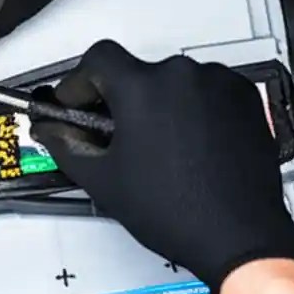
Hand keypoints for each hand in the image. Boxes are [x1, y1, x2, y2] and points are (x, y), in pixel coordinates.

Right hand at [30, 40, 293, 293]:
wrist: (239, 235)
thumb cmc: (173, 211)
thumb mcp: (105, 181)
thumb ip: (67, 145)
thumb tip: (49, 127)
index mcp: (142, 87)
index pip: (98, 59)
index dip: (80, 82)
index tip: (76, 106)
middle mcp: (182, 74)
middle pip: (136, 72)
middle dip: (122, 100)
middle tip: (119, 138)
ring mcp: (218, 82)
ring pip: (172, 81)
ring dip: (160, 104)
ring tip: (161, 148)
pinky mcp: (244, 96)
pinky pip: (206, 90)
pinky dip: (194, 108)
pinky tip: (192, 145)